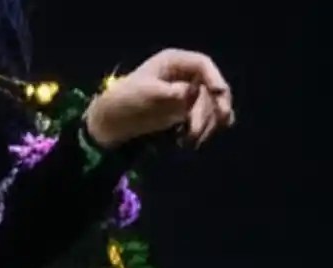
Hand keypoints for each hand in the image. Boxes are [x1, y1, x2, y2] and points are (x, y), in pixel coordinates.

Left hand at [85, 48, 235, 148]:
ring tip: (191, 141)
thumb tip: (190, 91)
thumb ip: (170, 92)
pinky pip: (207, 116)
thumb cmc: (125, 100)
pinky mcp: (188, 109)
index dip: (214, 78)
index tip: (219, 93)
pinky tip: (196, 140)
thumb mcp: (146, 93)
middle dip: (211, 108)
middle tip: (199, 129)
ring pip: (212, 104)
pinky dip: (207, 127)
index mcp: (173, 61)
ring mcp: (189, 91)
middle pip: (211, 87)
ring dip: (208, 122)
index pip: (202, 64)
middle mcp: (185, 74)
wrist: (113, 121)